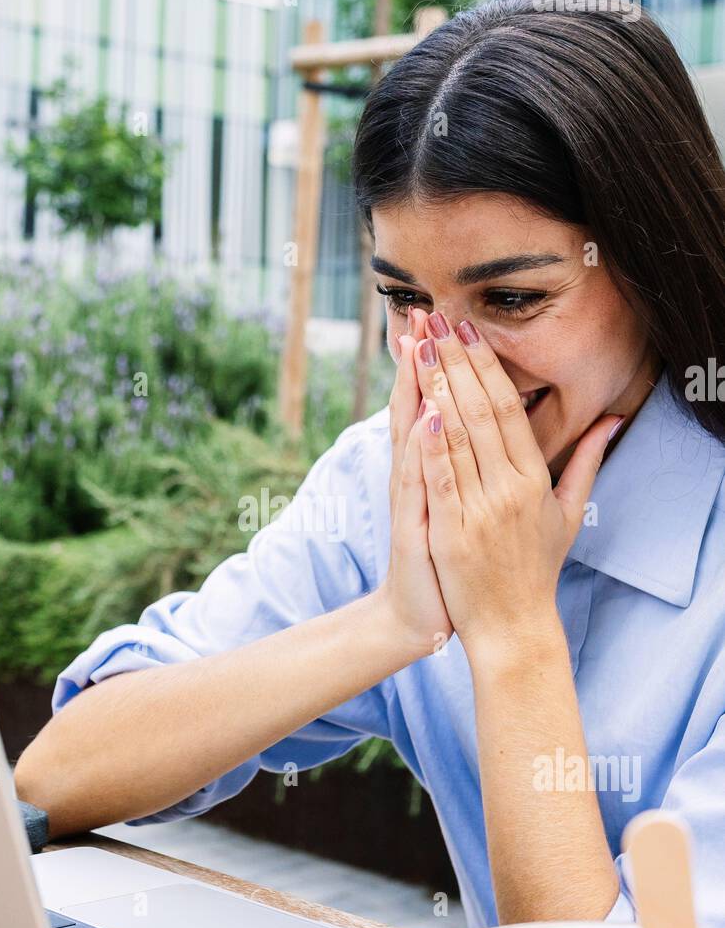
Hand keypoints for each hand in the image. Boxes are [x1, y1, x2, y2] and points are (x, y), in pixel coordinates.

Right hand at [377, 310, 453, 661]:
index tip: (448, 319)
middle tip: (423, 312)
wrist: (421, 615)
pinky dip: (421, 447)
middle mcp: (418, 475)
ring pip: (412, 433)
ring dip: (414, 389)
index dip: (445, 363)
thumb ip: (486, 469)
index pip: (440, 404)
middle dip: (424, 358)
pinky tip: (425, 416)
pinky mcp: (413, 522)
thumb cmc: (451, 564)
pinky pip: (418, 479)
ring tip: (417, 345)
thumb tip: (514, 435)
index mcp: (438, 469)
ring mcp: (412, 497)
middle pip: (420, 406)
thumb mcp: (469, 510)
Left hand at [413, 314, 620, 665]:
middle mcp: (511, 489)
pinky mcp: (454, 533)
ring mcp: (482, 511)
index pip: (509, 408)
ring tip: (421, 347)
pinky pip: (442, 480)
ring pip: (458, 438)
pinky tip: (420, 411)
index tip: (468, 330)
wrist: (513, 626)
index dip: (487, 365)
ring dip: (437, 388)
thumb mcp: (568, 514)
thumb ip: (588, 462)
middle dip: (457, 361)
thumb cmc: (535, 569)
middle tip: (437, 319)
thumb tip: (613, 420)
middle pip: (481, 411)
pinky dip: (431, 446)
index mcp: (535, 479)